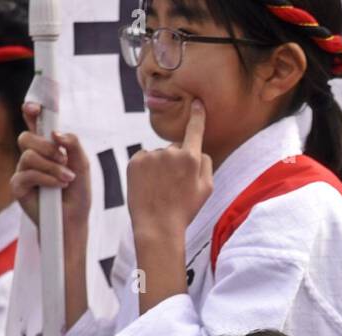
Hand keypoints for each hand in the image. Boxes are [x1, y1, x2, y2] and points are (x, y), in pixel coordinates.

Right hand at [11, 102, 90, 244]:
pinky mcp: (18, 187)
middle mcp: (31, 157)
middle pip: (26, 137)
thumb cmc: (77, 194)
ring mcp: (22, 171)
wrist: (74, 221)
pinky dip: (46, 179)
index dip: (31, 112)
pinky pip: (27, 174)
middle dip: (47, 146)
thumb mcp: (82, 166)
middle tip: (64, 159)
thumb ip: (73, 145)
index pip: (33, 124)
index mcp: (46, 148)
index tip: (34, 108)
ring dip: (51, 166)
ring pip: (28, 155)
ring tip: (67, 179)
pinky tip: (58, 186)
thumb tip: (56, 133)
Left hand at [127, 99, 213, 245]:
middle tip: (175, 187)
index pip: (195, 131)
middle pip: (176, 149)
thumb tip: (199, 150)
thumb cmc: (184, 210)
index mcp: (190, 158)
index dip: (197, 117)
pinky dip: (146, 170)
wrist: (157, 226)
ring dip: (160, 168)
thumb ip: (206, 165)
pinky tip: (148, 186)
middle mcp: (170, 152)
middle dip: (176, 162)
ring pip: (159, 156)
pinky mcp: (135, 161)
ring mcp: (151, 155)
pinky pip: (144, 159)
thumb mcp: (206, 191)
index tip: (197, 103)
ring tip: (160, 190)